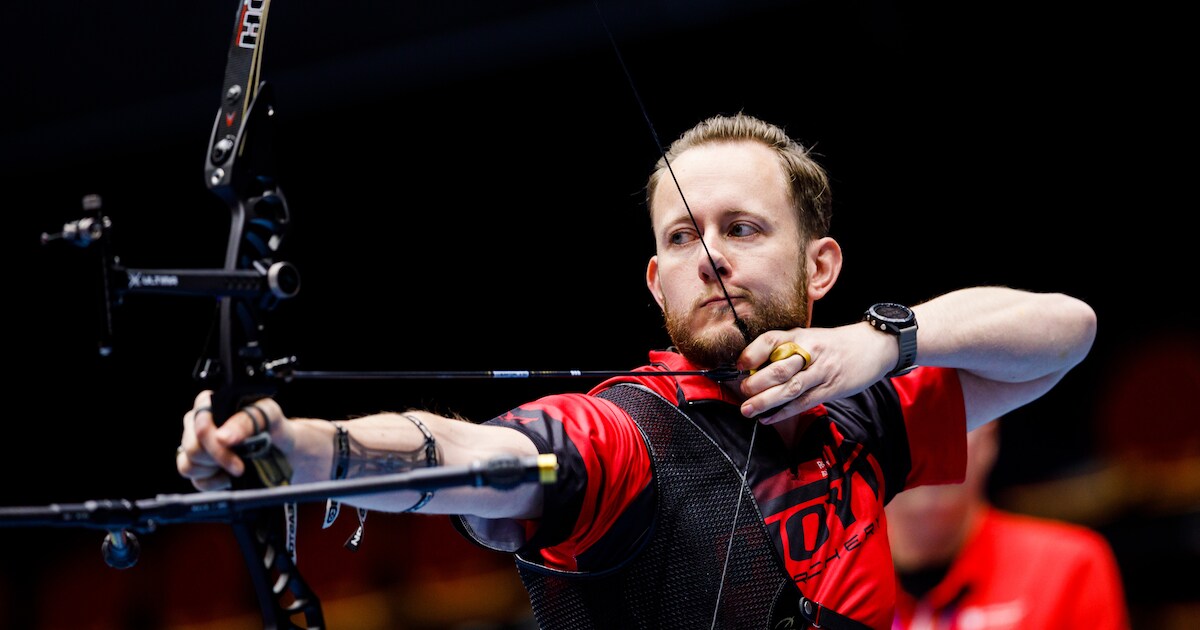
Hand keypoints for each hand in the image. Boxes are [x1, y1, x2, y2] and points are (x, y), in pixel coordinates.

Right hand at [176, 390, 286, 490]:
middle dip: (219, 459)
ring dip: (214, 470)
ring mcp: (195, 446)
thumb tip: (222, 437)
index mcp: (211, 404)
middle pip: (192, 447)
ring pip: (187, 466)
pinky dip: (215, 483)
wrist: (285, 450)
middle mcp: (198, 423)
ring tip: (236, 465)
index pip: (199, 420)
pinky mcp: (198, 468)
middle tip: (241, 465)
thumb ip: (248, 420)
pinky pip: (195, 482)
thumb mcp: (270, 416)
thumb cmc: (275, 427)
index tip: (235, 451)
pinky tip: (230, 475)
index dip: (213, 440)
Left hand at [735, 323, 892, 423]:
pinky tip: (768, 418)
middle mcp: (809, 353)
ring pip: (790, 388)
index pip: (771, 340)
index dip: (753, 352)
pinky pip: (804, 403)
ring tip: (747, 410)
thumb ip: (786, 351)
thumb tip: (753, 368)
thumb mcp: (810, 338)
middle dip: (757, 382)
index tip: (739, 364)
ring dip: (766, 401)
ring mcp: (821, 372)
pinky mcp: (830, 389)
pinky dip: (784, 412)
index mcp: (800, 336)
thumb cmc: (834, 344)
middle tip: (742, 391)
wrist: (873, 346)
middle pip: (779, 368)